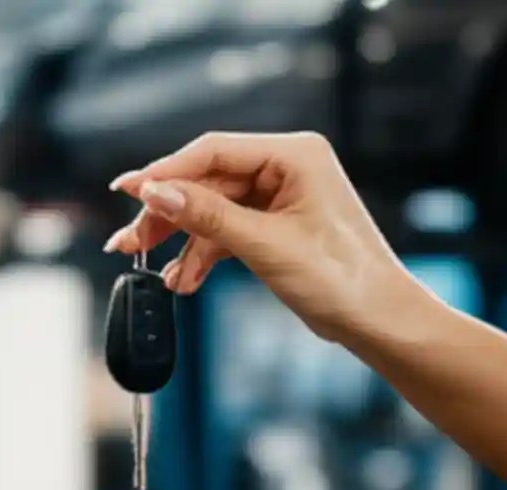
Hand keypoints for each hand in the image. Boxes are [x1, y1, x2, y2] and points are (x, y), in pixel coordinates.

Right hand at [104, 131, 432, 343]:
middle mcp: (287, 167)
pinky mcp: (275, 225)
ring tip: (158, 273)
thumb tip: (156, 191)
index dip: (165, 172)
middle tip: (132, 242)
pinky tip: (185, 279)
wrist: (378, 320)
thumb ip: (207, 216)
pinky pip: (226, 230)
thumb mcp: (264, 245)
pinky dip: (203, 254)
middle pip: (206, 181)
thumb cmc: (342, 279)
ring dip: (183, 242)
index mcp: (295, 155)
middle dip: (168, 215)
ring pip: (211, 209)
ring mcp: (281, 196)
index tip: (128, 190)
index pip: (213, 151)